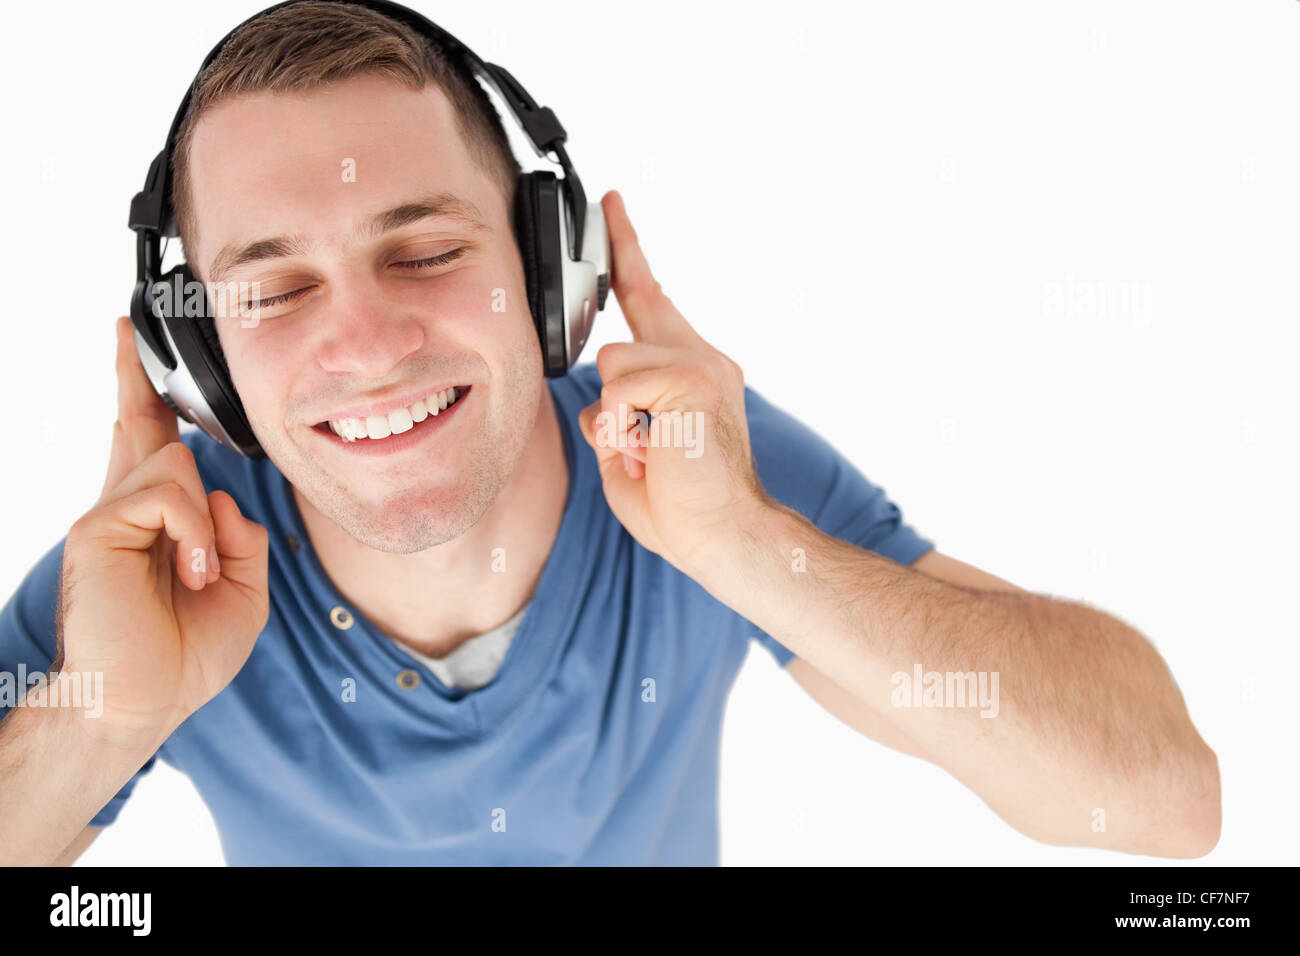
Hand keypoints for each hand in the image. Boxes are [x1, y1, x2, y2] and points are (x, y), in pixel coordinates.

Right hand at [55, 316, 268, 745]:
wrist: (144, 700)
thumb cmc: (186, 653)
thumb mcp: (241, 591)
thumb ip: (242, 537)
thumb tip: (222, 499)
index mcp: (158, 520)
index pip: (152, 443)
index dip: (142, 393)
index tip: (129, 341)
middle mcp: (128, 507)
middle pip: (140, 425)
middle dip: (133, 376)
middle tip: (124, 327)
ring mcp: (109, 514)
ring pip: (178, 463)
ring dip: (204, 521)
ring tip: (197, 574)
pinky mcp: (98, 527)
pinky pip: (168, 494)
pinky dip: (193, 534)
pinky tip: (190, 573)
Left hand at [577, 191, 770, 578]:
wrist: (724, 538)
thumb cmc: (682, 507)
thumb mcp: (631, 449)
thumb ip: (615, 410)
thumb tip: (598, 400)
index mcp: (691, 369)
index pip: (649, 296)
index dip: (626, 249)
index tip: (610, 203)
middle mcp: (703, 357)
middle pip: (616, 343)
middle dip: (615, 402)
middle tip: (645, 451)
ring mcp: (703, 364)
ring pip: (611, 364)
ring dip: (617, 420)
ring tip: (651, 452)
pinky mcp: (694, 378)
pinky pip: (620, 389)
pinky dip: (624, 429)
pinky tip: (654, 451)